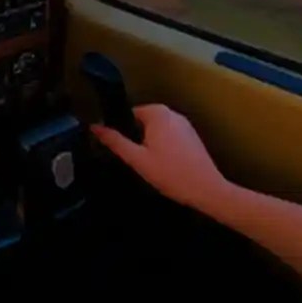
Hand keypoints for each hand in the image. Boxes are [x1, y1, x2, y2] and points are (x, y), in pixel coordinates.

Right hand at [90, 104, 233, 213]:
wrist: (206, 189)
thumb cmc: (170, 173)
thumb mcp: (137, 159)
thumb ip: (115, 142)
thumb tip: (95, 127)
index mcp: (158, 113)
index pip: (129, 114)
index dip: (121, 130)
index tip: (119, 148)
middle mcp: (172, 113)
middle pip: (143, 122)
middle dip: (136, 138)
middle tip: (134, 160)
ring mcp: (185, 124)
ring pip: (156, 131)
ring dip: (149, 144)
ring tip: (148, 165)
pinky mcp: (192, 137)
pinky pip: (169, 137)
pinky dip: (163, 147)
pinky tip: (163, 166)